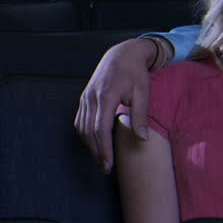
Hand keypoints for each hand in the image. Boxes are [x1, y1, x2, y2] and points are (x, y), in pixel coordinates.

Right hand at [74, 38, 157, 172]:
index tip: (108, 164)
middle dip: (96, 151)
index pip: (101, 128)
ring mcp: (85, 97)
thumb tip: (142, 139)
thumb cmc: (135, 73)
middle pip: (89, 131)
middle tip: (105, 168)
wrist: (122, 54)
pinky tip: (93, 143)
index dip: (104, 148)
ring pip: (82, 127)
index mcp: (106, 96)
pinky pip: (80, 120)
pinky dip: (85, 134)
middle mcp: (91, 98)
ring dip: (90, 145)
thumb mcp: (143, 92)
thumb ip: (140, 116)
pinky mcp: (84, 98)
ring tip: (100, 159)